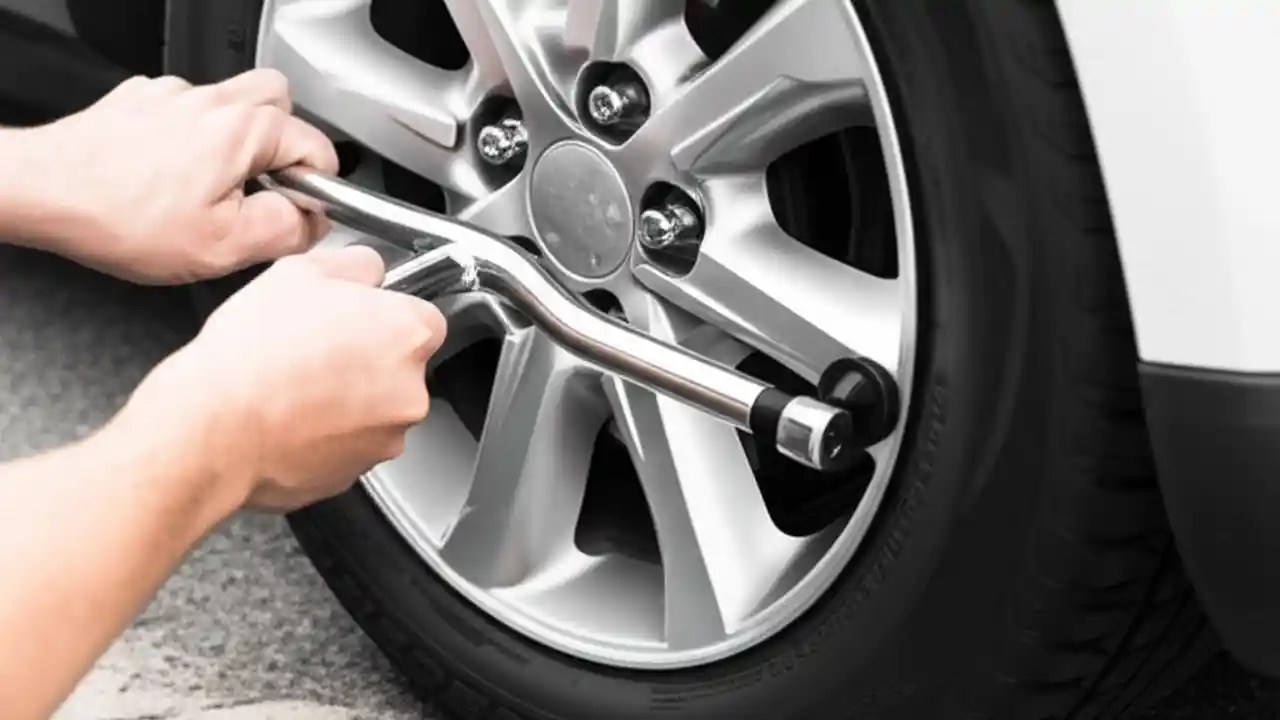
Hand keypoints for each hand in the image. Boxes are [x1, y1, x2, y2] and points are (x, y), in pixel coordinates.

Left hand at [0, 70, 337, 284]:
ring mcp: (173, 95)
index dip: (316, 190)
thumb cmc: (121, 217)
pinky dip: (192, 138)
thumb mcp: (224, 248)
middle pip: (280, 104)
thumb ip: (287, 231)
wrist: (43, 193)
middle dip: (285, 145)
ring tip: (217, 186)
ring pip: (233, 101)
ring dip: (239, 140)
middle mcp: (212, 100)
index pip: (318, 149)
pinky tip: (172, 177)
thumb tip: (312, 222)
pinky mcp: (140, 102)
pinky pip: (186, 110)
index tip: (296, 217)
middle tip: (265, 189)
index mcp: (244, 130)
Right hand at [121, 246, 446, 511]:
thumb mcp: (301, 272)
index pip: (422, 318)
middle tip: (314, 350)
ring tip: (293, 385)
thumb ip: (354, 265)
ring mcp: (385, 439)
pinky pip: (347, 446)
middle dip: (367, 359)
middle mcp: (411, 392)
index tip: (356, 317)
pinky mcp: (354, 474)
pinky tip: (287, 418)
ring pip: (375, 410)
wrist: (213, 427)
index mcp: (408, 335)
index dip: (385, 315)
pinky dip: (325, 435)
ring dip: (347, 399)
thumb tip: (368, 270)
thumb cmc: (254, 352)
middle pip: (401, 368)